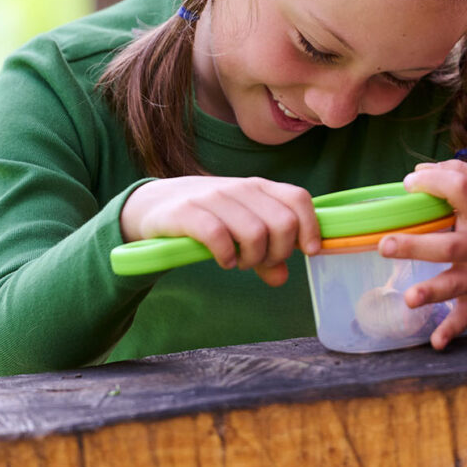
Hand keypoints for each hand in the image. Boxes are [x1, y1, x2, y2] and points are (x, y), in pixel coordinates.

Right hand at [120, 176, 321, 286]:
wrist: (155, 205)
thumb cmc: (208, 217)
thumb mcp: (241, 229)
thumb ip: (265, 254)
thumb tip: (281, 278)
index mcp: (259, 187)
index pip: (298, 198)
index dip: (310, 227)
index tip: (309, 251)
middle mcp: (240, 188)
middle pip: (282, 223)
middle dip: (278, 252)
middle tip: (260, 262)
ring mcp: (213, 197)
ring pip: (255, 233)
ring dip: (252, 259)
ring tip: (239, 262)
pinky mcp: (187, 212)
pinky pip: (219, 237)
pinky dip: (226, 256)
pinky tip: (223, 261)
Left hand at [378, 160, 466, 349]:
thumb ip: (460, 173)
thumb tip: (418, 171)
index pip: (460, 189)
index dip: (433, 183)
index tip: (409, 183)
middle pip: (448, 245)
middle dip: (415, 247)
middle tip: (385, 244)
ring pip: (453, 284)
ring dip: (430, 292)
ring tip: (409, 298)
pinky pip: (465, 318)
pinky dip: (452, 331)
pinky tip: (436, 343)